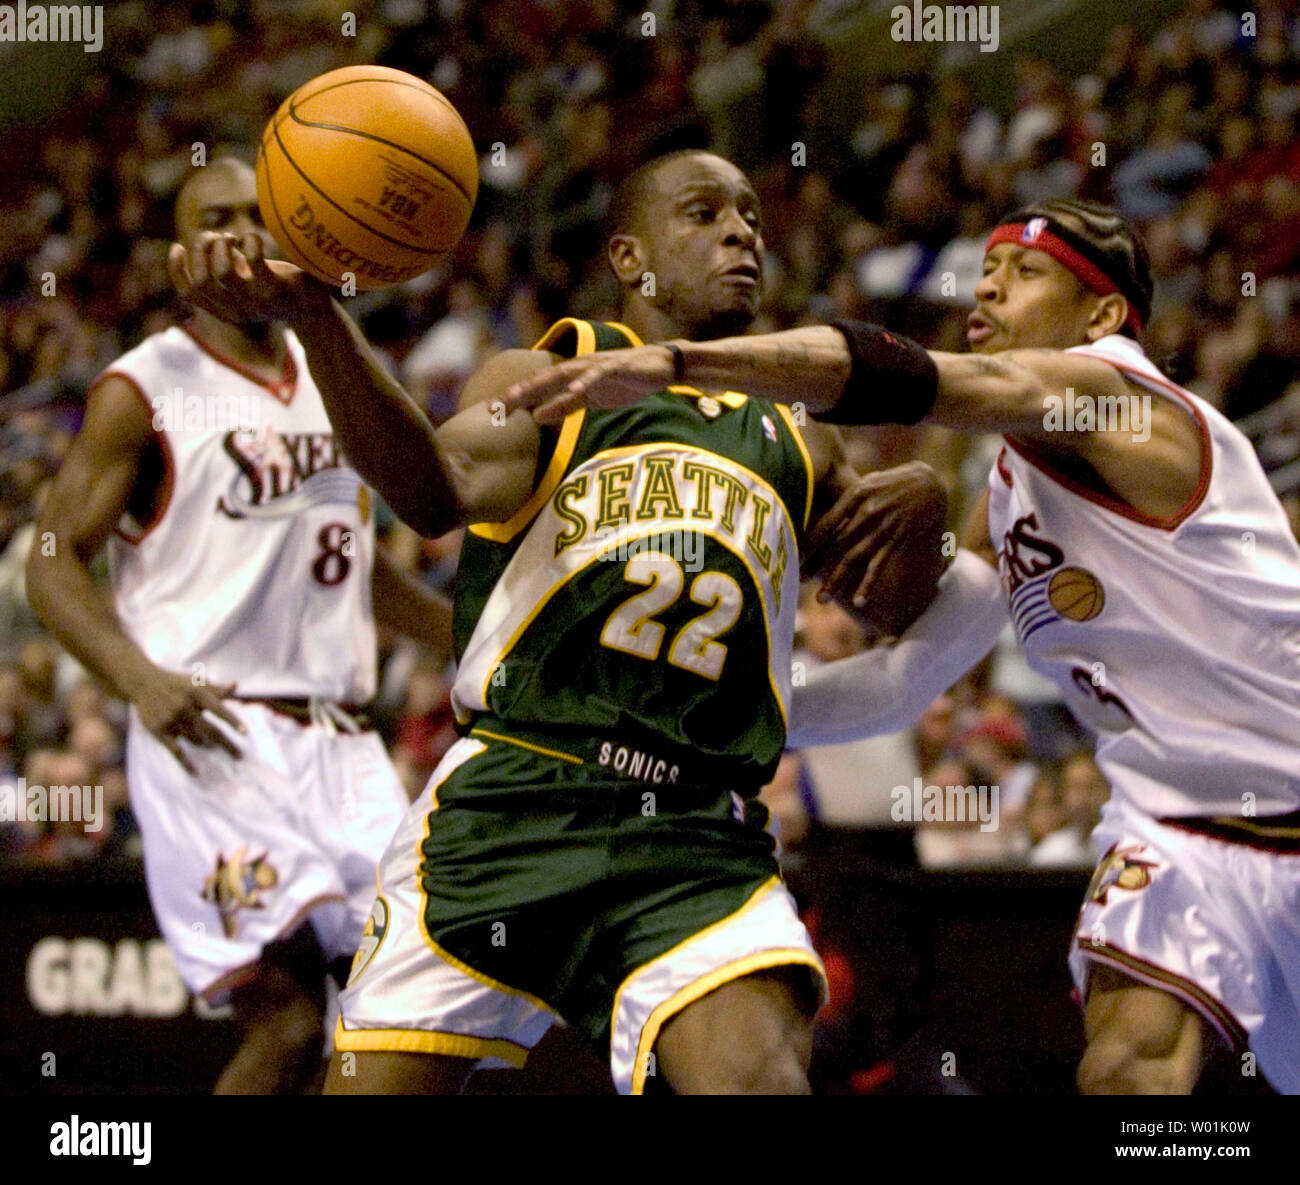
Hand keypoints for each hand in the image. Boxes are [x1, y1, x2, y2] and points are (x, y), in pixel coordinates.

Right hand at [130, 669, 246, 774]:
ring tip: (214, 747)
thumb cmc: (177, 683)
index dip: (232, 721)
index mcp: (197, 694)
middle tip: (240, 756)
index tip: (245, 733)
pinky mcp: (159, 730)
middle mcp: (185, 707)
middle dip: (227, 744)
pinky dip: (186, 763)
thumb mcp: (196, 682)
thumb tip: (236, 686)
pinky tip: (196, 772)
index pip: (219, 709)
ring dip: (208, 745)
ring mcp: (172, 719)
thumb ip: (217, 688)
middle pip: (211, 730)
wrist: (143, 683)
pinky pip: (176, 750)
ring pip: (196, 740)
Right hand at [167, 231, 331, 325]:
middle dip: (200, 250)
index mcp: (225, 311)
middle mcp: (238, 311)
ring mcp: (257, 303)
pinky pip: (253, 259)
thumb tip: (204, 242)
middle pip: (201, 280)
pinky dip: (249, 240)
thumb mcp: (245, 282)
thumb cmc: (277, 288)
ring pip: (221, 271)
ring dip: (222, 245)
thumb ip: (223, 267)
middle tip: (218, 238)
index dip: (177, 268)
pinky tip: (254, 239)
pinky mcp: (276, 291)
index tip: (178, 246)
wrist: (316, 308)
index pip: (189, 293)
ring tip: (234, 238)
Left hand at [502, 345, 674, 421]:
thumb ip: (565, 406)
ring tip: (520, 397)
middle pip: (542, 380)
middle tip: (495, 407)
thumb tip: (536, 415)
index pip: (538, 388)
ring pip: (562, 375)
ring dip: (540, 385)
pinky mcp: (616, 367)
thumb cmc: (623, 382)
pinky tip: (573, 390)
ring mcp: (595, 365)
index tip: (492, 412)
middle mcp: (577, 367)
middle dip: (518, 393)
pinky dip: (585, 382)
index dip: (515, 399)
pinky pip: (597, 375)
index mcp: (570, 376)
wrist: (660, 368)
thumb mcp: (591, 400)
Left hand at [804, 461, 947, 637]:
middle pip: (835, 542)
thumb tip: (822, 518)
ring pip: (854, 557)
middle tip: (796, 581)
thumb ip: (846, 500)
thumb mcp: (868, 483)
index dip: (808, 542)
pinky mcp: (897, 538)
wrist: (931, 483)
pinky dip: (868, 584)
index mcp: (856, 494)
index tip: (792, 557)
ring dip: (837, 580)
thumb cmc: (892, 483)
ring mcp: (883, 526)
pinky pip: (879, 564)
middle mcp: (868, 510)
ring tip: (821, 599)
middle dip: (814, 564)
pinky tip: (858, 601)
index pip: (826, 521)